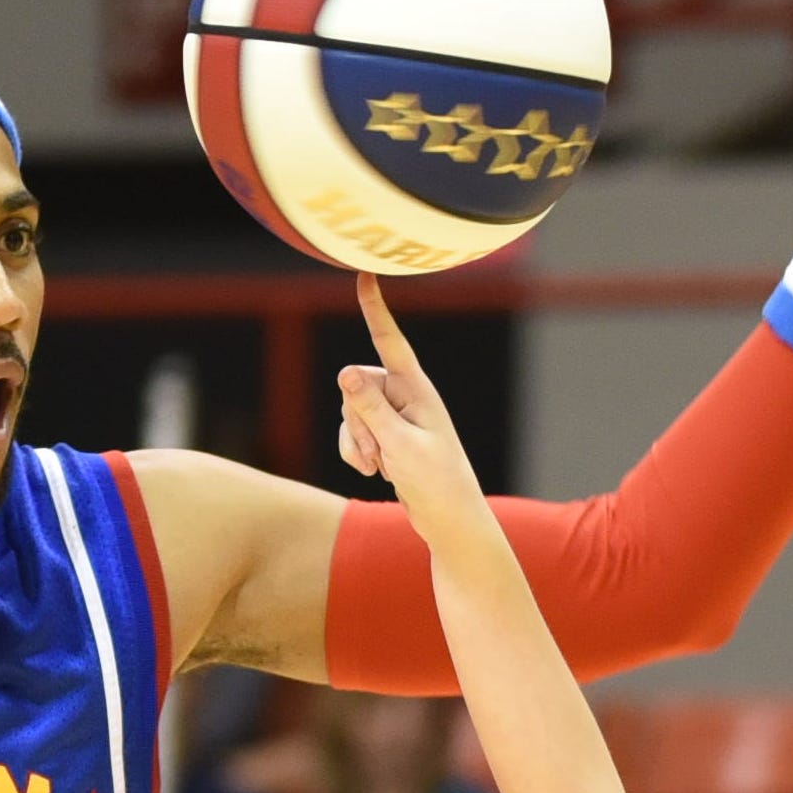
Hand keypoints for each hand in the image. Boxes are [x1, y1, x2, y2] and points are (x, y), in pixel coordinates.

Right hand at [336, 275, 489, 545]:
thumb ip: (370, 409)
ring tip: (381, 467)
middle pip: (355, 388)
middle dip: (357, 423)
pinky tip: (377, 473)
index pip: (390, 340)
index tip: (365, 274)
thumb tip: (344, 372)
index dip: (375, 309)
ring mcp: (393, 416)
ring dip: (357, 443)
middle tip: (380, 456)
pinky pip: (351, 434)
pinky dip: (356, 454)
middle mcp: (404, 395)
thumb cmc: (435, 481)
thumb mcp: (399, 446)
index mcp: (417, 389)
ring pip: (348, 413)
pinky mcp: (384, 435)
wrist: (448, 518)